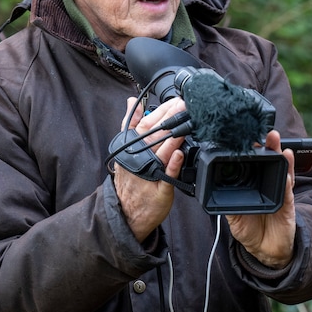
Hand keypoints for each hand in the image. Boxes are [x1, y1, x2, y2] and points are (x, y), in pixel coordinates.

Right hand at [113, 97, 187, 240]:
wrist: (127, 212)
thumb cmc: (130, 178)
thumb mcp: (125, 149)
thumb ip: (130, 124)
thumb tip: (131, 101)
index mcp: (132, 147)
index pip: (145, 124)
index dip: (161, 111)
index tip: (174, 99)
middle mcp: (140, 159)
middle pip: (155, 135)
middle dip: (171, 118)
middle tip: (185, 105)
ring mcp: (150, 174)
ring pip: (162, 152)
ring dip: (174, 136)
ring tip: (186, 122)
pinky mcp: (160, 190)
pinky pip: (167, 176)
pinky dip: (173, 164)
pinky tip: (180, 154)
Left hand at [225, 130, 296, 268]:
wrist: (266, 250)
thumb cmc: (251, 230)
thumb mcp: (233, 217)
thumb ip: (226, 204)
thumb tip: (212, 191)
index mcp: (253, 186)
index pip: (251, 164)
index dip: (249, 150)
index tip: (243, 136)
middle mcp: (267, 185)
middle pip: (268, 161)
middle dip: (267, 145)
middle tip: (265, 131)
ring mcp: (279, 192)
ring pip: (280, 169)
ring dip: (279, 154)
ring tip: (276, 140)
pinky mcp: (287, 203)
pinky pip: (287, 188)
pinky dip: (287, 175)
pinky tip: (286, 164)